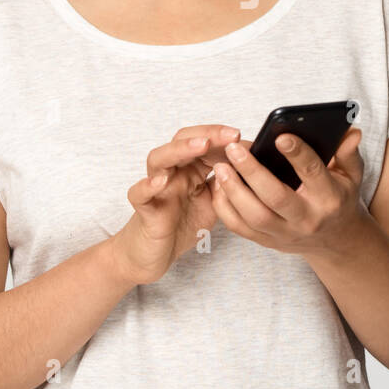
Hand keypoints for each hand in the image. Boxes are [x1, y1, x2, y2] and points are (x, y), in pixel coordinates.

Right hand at [109, 124, 240, 285]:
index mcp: (190, 169)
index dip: (221, 136)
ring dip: (180, 150)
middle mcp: (172, 173)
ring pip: (159, 159)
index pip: (203, 141)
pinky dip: (147, 186)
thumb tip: (249, 168)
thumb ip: (226, 185)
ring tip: (201, 145)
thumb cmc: (182, 224)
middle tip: (231, 135)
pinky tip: (161, 181)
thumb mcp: (214, 203)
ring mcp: (157, 189)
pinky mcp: (145, 209)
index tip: (242, 136)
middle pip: (182, 141)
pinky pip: (139, 194)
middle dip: (207, 135)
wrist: (154, 253)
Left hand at [209, 127, 367, 255]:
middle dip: (252, 172)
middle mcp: (307, 218)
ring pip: (255, 216)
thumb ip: (348, 153)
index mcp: (329, 197)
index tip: (280, 136)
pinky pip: (241, 228)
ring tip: (221, 166)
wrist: (334, 240)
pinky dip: (226, 208)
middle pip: (276, 197)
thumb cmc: (338, 198)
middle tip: (234, 149)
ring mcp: (285, 234)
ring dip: (234, 191)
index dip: (297, 154)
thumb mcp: (352, 175)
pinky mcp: (268, 242)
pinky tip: (218, 186)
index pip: (312, 173)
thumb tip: (351, 132)